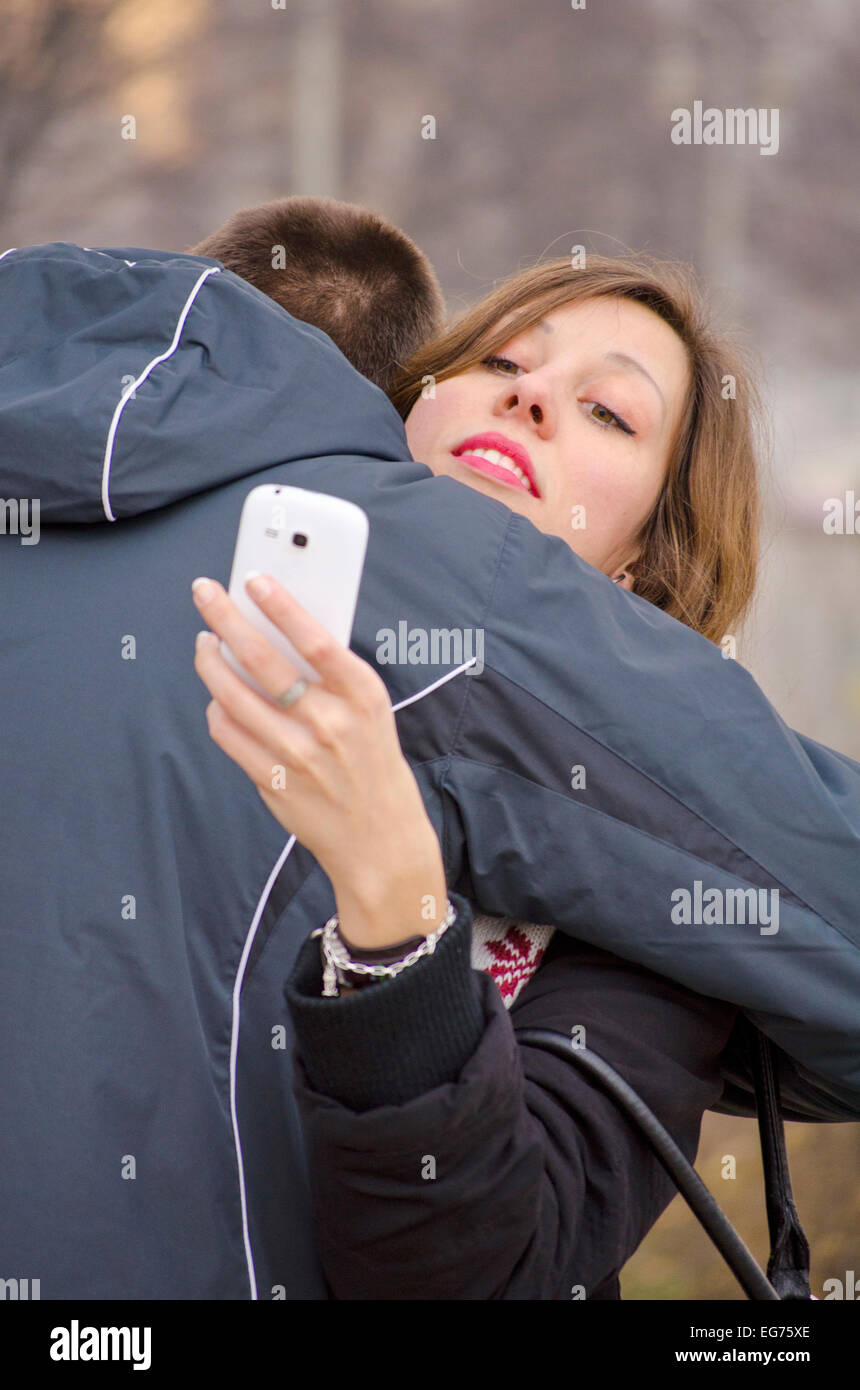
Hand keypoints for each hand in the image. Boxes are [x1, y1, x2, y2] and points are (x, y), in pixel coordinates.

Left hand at [191, 572, 447, 947]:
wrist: (380, 839)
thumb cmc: (373, 763)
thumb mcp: (371, 712)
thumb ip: (332, 675)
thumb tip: (278, 628)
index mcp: (363, 696)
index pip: (315, 639)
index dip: (280, 605)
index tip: (254, 579)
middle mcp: (330, 723)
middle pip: (263, 659)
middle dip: (225, 618)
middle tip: (205, 593)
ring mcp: (297, 754)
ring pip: (233, 695)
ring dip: (210, 661)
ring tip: (205, 643)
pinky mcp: (273, 781)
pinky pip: (228, 733)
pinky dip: (217, 709)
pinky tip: (217, 696)